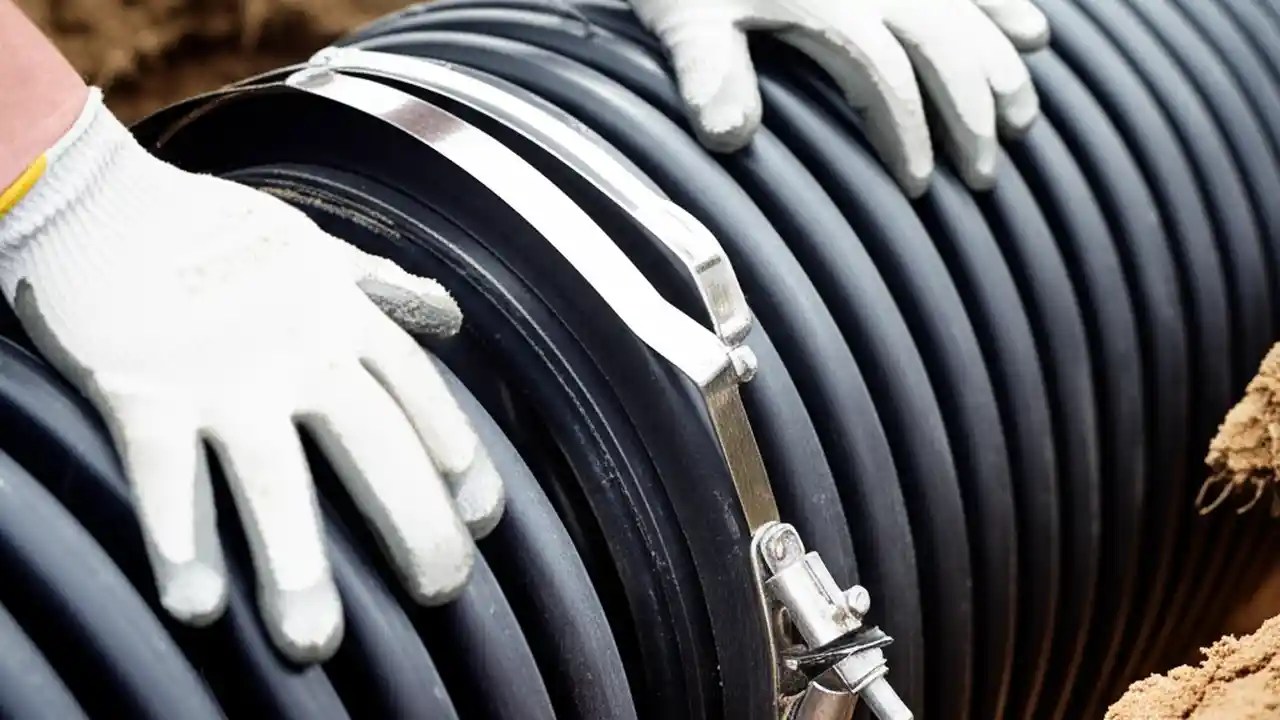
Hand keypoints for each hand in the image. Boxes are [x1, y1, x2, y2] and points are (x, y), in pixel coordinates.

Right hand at [0, 89, 503, 661]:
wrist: (96, 195)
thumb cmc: (211, 227)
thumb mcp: (313, 244)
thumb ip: (380, 284)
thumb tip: (447, 312)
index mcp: (338, 314)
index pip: (418, 391)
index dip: (458, 455)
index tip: (483, 516)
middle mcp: (296, 349)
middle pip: (375, 444)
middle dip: (414, 521)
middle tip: (441, 586)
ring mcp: (222, 374)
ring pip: (274, 479)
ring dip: (297, 564)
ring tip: (316, 641)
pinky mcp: (141, 391)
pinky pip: (165, 478)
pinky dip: (180, 542)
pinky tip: (199, 605)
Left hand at [626, 0, 1048, 194]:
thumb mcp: (686, 17)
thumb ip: (709, 71)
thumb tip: (729, 136)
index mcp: (830, 5)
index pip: (887, 78)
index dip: (907, 134)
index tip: (916, 187)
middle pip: (946, 48)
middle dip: (971, 115)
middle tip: (982, 177)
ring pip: (971, 12)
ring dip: (1002, 67)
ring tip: (1022, 124)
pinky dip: (1004, 6)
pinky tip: (1034, 36)